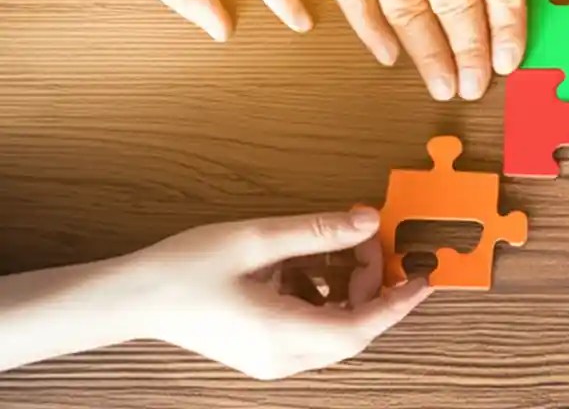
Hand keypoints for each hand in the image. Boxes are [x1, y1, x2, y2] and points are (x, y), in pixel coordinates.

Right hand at [127, 208, 429, 379]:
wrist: (132, 296)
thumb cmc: (186, 269)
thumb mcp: (257, 238)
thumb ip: (318, 231)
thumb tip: (370, 221)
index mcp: (283, 335)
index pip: (361, 327)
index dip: (398, 303)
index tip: (425, 278)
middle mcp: (283, 357)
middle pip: (351, 328)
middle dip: (372, 285)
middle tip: (372, 242)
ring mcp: (273, 359)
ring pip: (333, 327)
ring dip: (346, 288)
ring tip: (338, 246)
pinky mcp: (264, 350)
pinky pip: (311, 326)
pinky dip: (320, 295)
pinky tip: (303, 264)